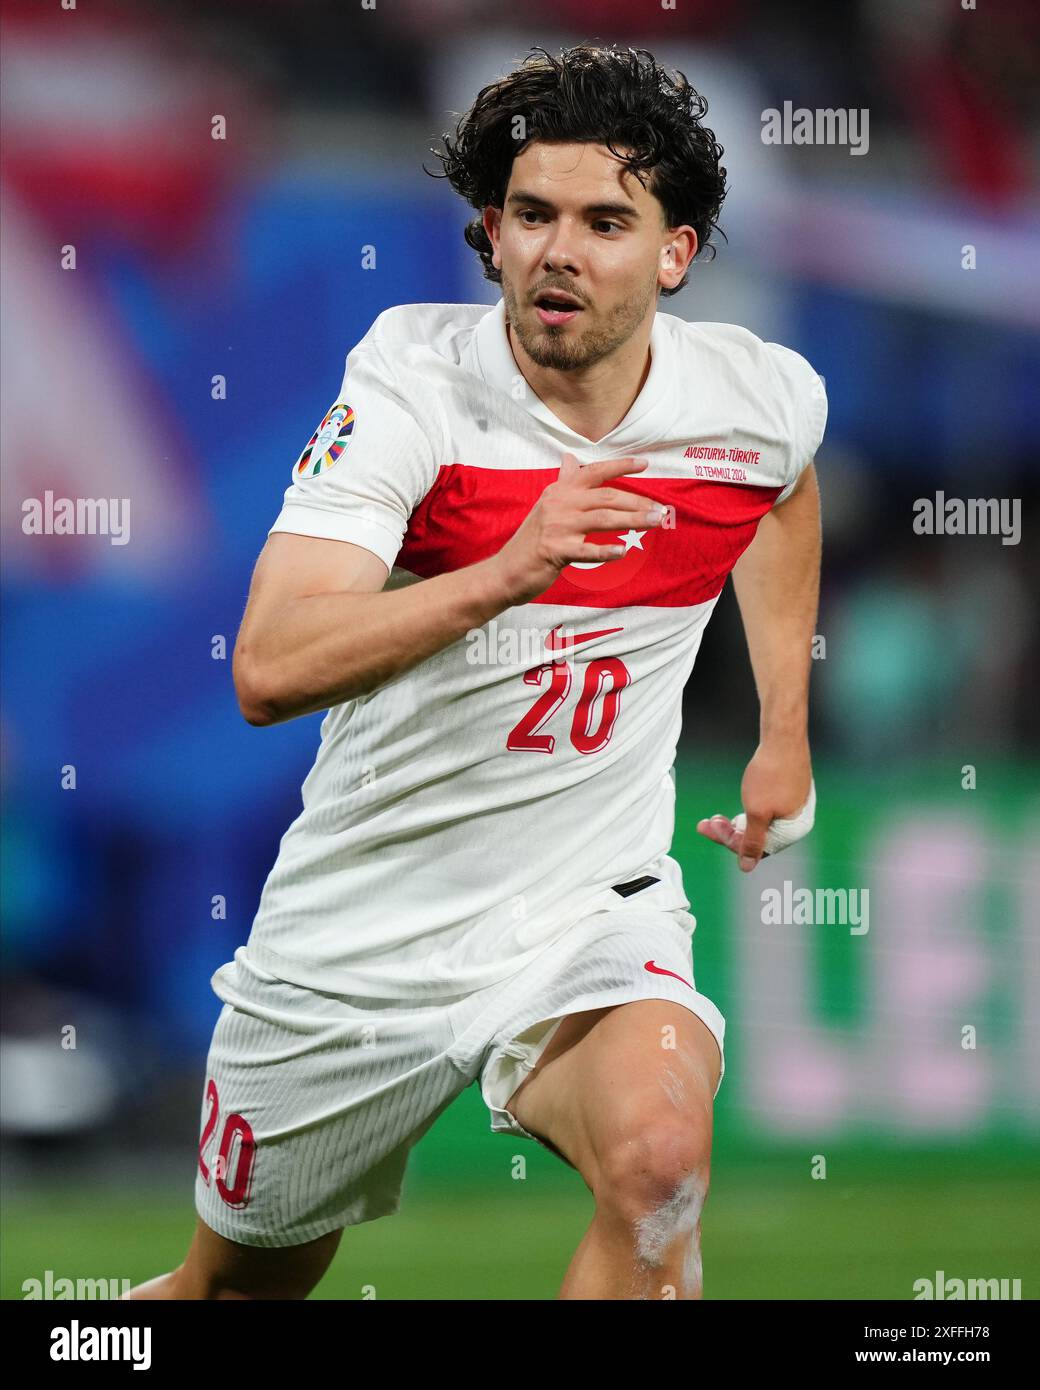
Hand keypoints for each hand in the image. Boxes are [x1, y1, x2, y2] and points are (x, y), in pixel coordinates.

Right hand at [490, 452, 665, 605]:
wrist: (507, 570)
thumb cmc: (532, 540)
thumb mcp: (546, 506)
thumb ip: (563, 483)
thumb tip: (569, 459)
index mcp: (560, 491)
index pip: (594, 472)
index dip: (621, 466)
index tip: (645, 464)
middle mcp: (559, 504)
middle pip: (605, 497)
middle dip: (637, 502)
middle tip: (660, 510)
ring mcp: (557, 527)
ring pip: (603, 519)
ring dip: (633, 521)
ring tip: (654, 523)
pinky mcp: (556, 551)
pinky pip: (588, 550)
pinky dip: (607, 551)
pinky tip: (623, 552)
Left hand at [696, 743, 813, 872]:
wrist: (782, 737)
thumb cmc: (771, 774)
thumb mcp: (757, 812)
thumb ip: (752, 842)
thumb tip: (747, 868)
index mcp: (794, 830)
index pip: (759, 849)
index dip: (732, 842)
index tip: (710, 829)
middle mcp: (797, 821)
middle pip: (758, 837)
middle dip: (729, 832)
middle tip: (705, 823)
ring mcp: (792, 806)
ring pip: (758, 823)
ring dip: (733, 823)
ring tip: (714, 817)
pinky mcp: (786, 793)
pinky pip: (763, 810)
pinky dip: (746, 810)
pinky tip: (731, 811)